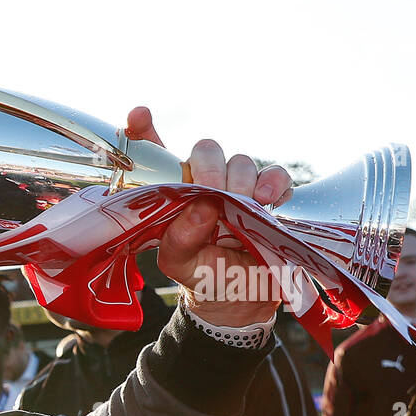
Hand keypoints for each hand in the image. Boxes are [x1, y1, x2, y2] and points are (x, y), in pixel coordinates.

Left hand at [127, 106, 292, 327]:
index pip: (155, 156)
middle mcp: (205, 185)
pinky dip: (275, 183)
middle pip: (206, 150)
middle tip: (213, 191)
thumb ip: (179, 240)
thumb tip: (201, 207)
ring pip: (241, 161)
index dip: (144, 132)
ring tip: (245, 206)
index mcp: (174, 196)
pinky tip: (270, 202)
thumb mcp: (180, 266)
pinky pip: (277, 175)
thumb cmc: (204, 276)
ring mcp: (238, 189)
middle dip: (210, 166)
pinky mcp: (270, 197)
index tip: (138, 115)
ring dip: (243, 180)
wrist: (241, 300)